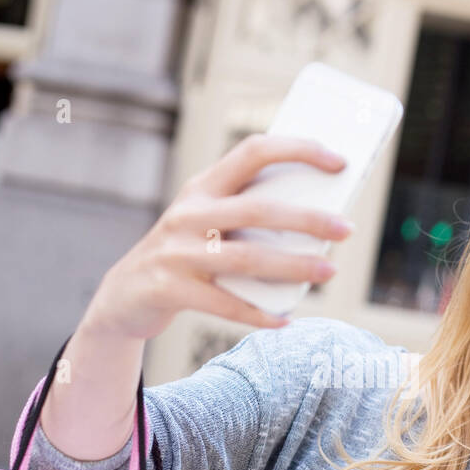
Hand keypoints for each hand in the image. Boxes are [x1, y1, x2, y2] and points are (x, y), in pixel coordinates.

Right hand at [82, 134, 353, 341]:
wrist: (123, 297)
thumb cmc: (184, 255)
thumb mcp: (205, 222)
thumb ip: (248, 215)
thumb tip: (319, 220)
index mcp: (202, 187)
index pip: (253, 152)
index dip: (298, 150)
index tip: (338, 162)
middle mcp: (187, 214)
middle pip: (256, 210)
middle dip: (307, 218)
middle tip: (346, 229)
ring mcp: (176, 252)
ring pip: (245, 259)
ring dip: (292, 266)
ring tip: (327, 272)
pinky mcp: (169, 289)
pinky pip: (224, 305)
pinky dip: (258, 314)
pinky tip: (284, 319)